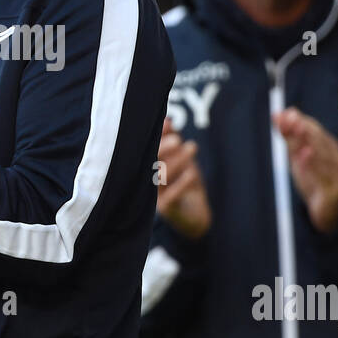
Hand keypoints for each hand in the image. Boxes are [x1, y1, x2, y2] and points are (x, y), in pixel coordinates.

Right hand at [156, 117, 211, 239]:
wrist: (192, 217)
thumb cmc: (182, 183)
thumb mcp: (178, 160)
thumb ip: (170, 141)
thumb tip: (167, 120)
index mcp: (146, 167)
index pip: (147, 149)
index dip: (158, 136)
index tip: (167, 124)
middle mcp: (145, 182)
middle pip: (150, 163)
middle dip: (163, 149)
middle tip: (177, 140)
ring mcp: (154, 197)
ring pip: (161, 178)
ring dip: (177, 162)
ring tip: (192, 148)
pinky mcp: (166, 209)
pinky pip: (172, 196)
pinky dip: (182, 184)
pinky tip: (192, 173)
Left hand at [273, 107, 337, 234]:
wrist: (329, 209)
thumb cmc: (314, 177)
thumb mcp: (299, 157)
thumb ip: (289, 137)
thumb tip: (277, 114)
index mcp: (329, 146)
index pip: (314, 128)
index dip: (298, 120)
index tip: (282, 114)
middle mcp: (335, 157)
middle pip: (319, 140)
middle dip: (303, 128)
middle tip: (289, 119)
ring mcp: (336, 173)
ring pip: (322, 156)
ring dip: (309, 143)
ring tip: (297, 131)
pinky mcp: (332, 190)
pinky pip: (322, 177)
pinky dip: (312, 166)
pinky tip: (302, 157)